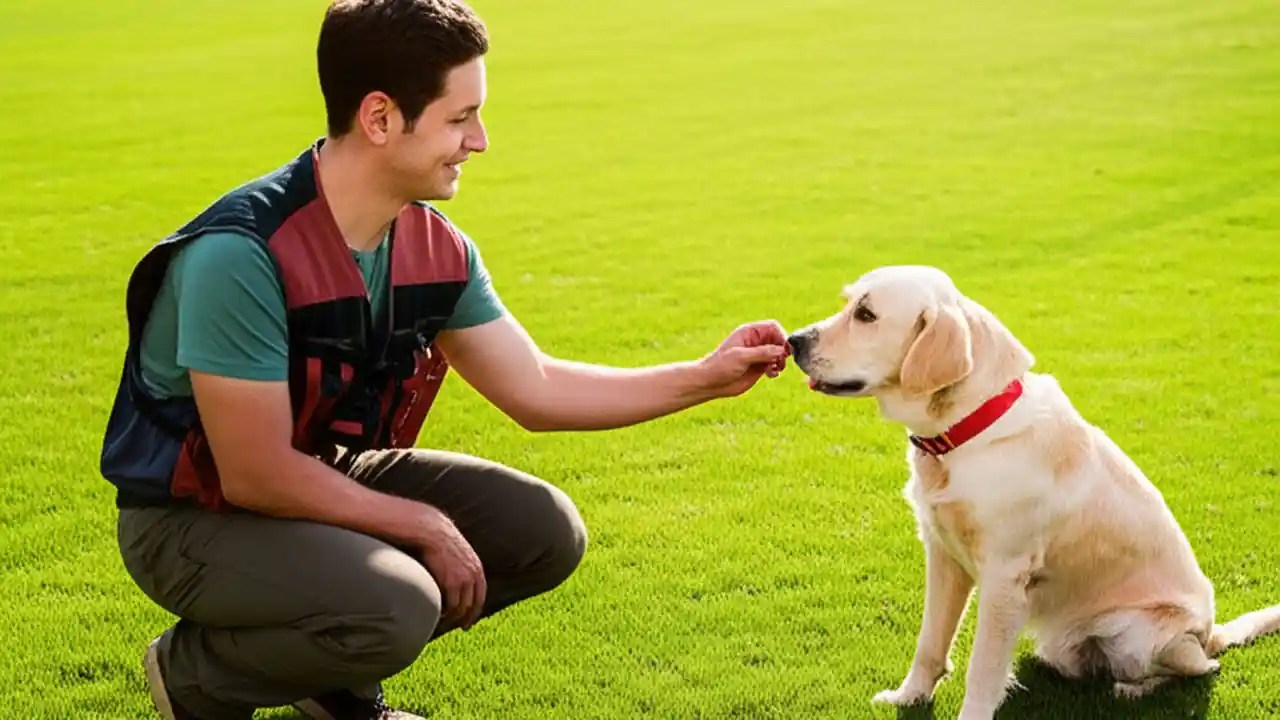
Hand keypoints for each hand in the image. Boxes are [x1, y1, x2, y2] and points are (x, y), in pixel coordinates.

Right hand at [417, 507, 486, 629]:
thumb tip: (457, 577)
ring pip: (462, 608)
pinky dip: (446, 614)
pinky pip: (451, 606)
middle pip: (473, 605)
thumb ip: (461, 566)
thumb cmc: (440, 541)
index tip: (470, 619)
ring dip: (454, 618)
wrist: (432, 532)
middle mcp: (474, 576)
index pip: (480, 595)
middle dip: (467, 618)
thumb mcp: (458, 553)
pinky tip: (439, 616)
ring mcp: (464, 580)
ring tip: (445, 623)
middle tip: (461, 627)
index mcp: (477, 569)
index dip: (476, 610)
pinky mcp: (451, 583)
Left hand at [697, 320, 789, 397]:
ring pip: (778, 354)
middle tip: (780, 361)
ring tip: (775, 369)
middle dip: (782, 350)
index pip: (772, 327)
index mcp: (749, 332)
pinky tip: (771, 375)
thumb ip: (762, 352)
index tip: (784, 350)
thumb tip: (782, 350)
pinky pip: (775, 365)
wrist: (710, 383)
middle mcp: (755, 342)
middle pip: (778, 340)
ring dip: (781, 361)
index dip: (781, 336)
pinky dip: (777, 370)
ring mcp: (758, 355)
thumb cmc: (720, 366)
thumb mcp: (741, 356)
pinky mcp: (759, 367)